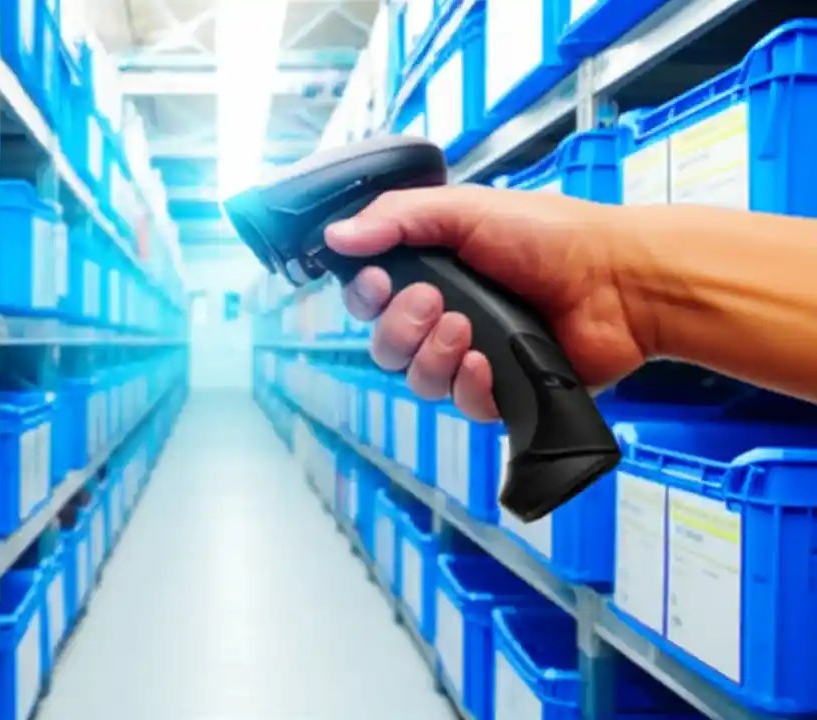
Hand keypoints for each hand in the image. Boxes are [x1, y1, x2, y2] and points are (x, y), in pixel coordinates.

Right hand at [326, 185, 651, 421]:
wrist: (619, 281)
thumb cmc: (553, 237)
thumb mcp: (466, 209)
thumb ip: (396, 218)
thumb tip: (337, 235)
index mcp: (433, 272)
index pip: (369, 298)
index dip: (365, 296)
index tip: (379, 282)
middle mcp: (446, 316)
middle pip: (384, 345)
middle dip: (400, 326)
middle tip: (435, 302)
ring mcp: (472, 356)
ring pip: (417, 379)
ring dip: (433, 355)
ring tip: (467, 329)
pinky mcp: (501, 391)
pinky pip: (460, 405)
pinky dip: (469, 384)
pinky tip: (487, 362)